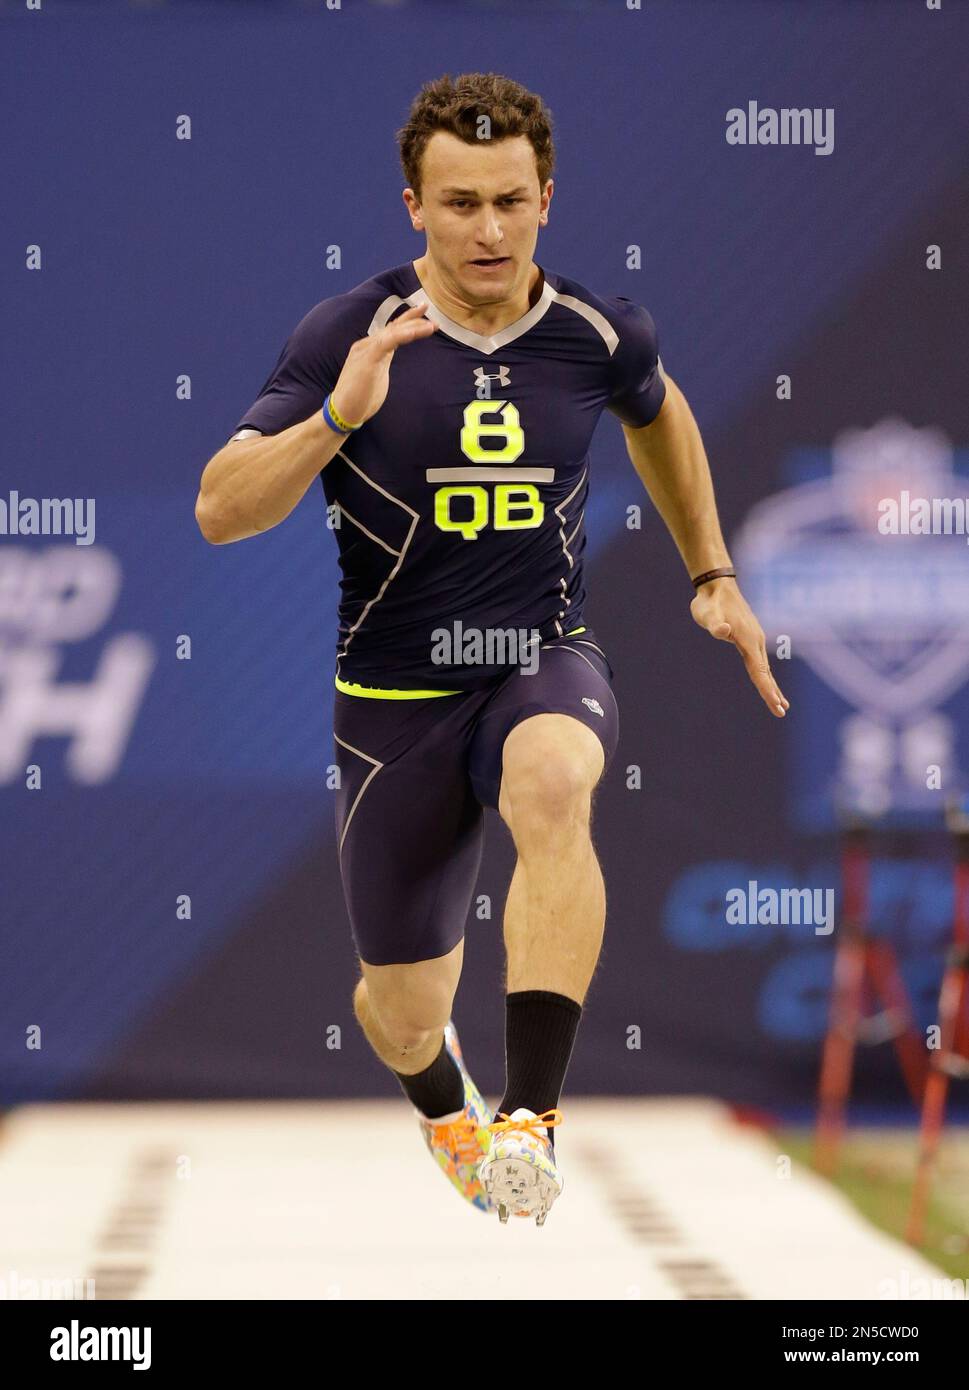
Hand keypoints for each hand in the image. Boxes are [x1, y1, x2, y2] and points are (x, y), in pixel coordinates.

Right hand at [329, 303, 437, 427]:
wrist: (343, 412)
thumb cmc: (359, 397)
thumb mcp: (376, 374)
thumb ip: (382, 361)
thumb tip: (389, 355)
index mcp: (369, 349)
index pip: (390, 330)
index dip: (407, 320)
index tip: (425, 313)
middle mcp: (367, 345)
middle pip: (393, 327)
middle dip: (414, 320)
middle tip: (433, 318)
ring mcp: (366, 351)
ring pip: (392, 333)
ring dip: (413, 328)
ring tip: (431, 326)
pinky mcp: (367, 360)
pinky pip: (386, 342)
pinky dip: (401, 335)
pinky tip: (414, 333)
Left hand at [689, 578, 789, 717]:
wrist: (717, 587)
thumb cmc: (710, 603)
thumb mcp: (707, 614)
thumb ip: (715, 624)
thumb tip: (722, 630)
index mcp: (748, 640)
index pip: (759, 671)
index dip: (767, 689)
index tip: (776, 705)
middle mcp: (756, 641)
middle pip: (765, 672)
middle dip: (773, 693)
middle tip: (781, 712)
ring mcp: (755, 639)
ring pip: (765, 668)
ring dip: (772, 686)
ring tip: (781, 704)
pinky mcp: (750, 638)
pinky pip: (760, 661)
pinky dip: (766, 675)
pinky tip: (767, 681)